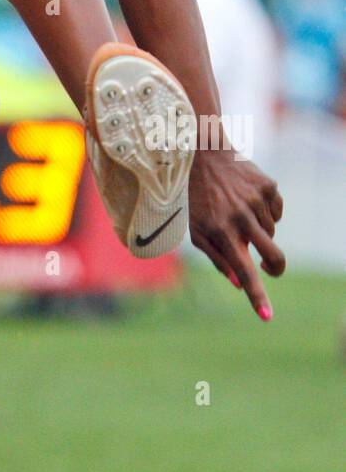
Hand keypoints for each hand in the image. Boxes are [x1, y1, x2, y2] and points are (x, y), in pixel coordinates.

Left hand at [189, 151, 284, 318]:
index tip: (267, 317)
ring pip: (272, 232)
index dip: (257, 296)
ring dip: (260, 231)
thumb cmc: (196, 198)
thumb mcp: (195, 230)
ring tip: (239, 214)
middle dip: (275, 267)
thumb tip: (238, 284)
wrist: (203, 154)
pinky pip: (277, 212)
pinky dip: (267, 212)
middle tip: (268, 266)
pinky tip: (250, 200)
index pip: (244, 271)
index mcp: (220, 232)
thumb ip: (217, 258)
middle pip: (274, 256)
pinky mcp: (268, 186)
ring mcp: (256, 201)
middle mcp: (240, 218)